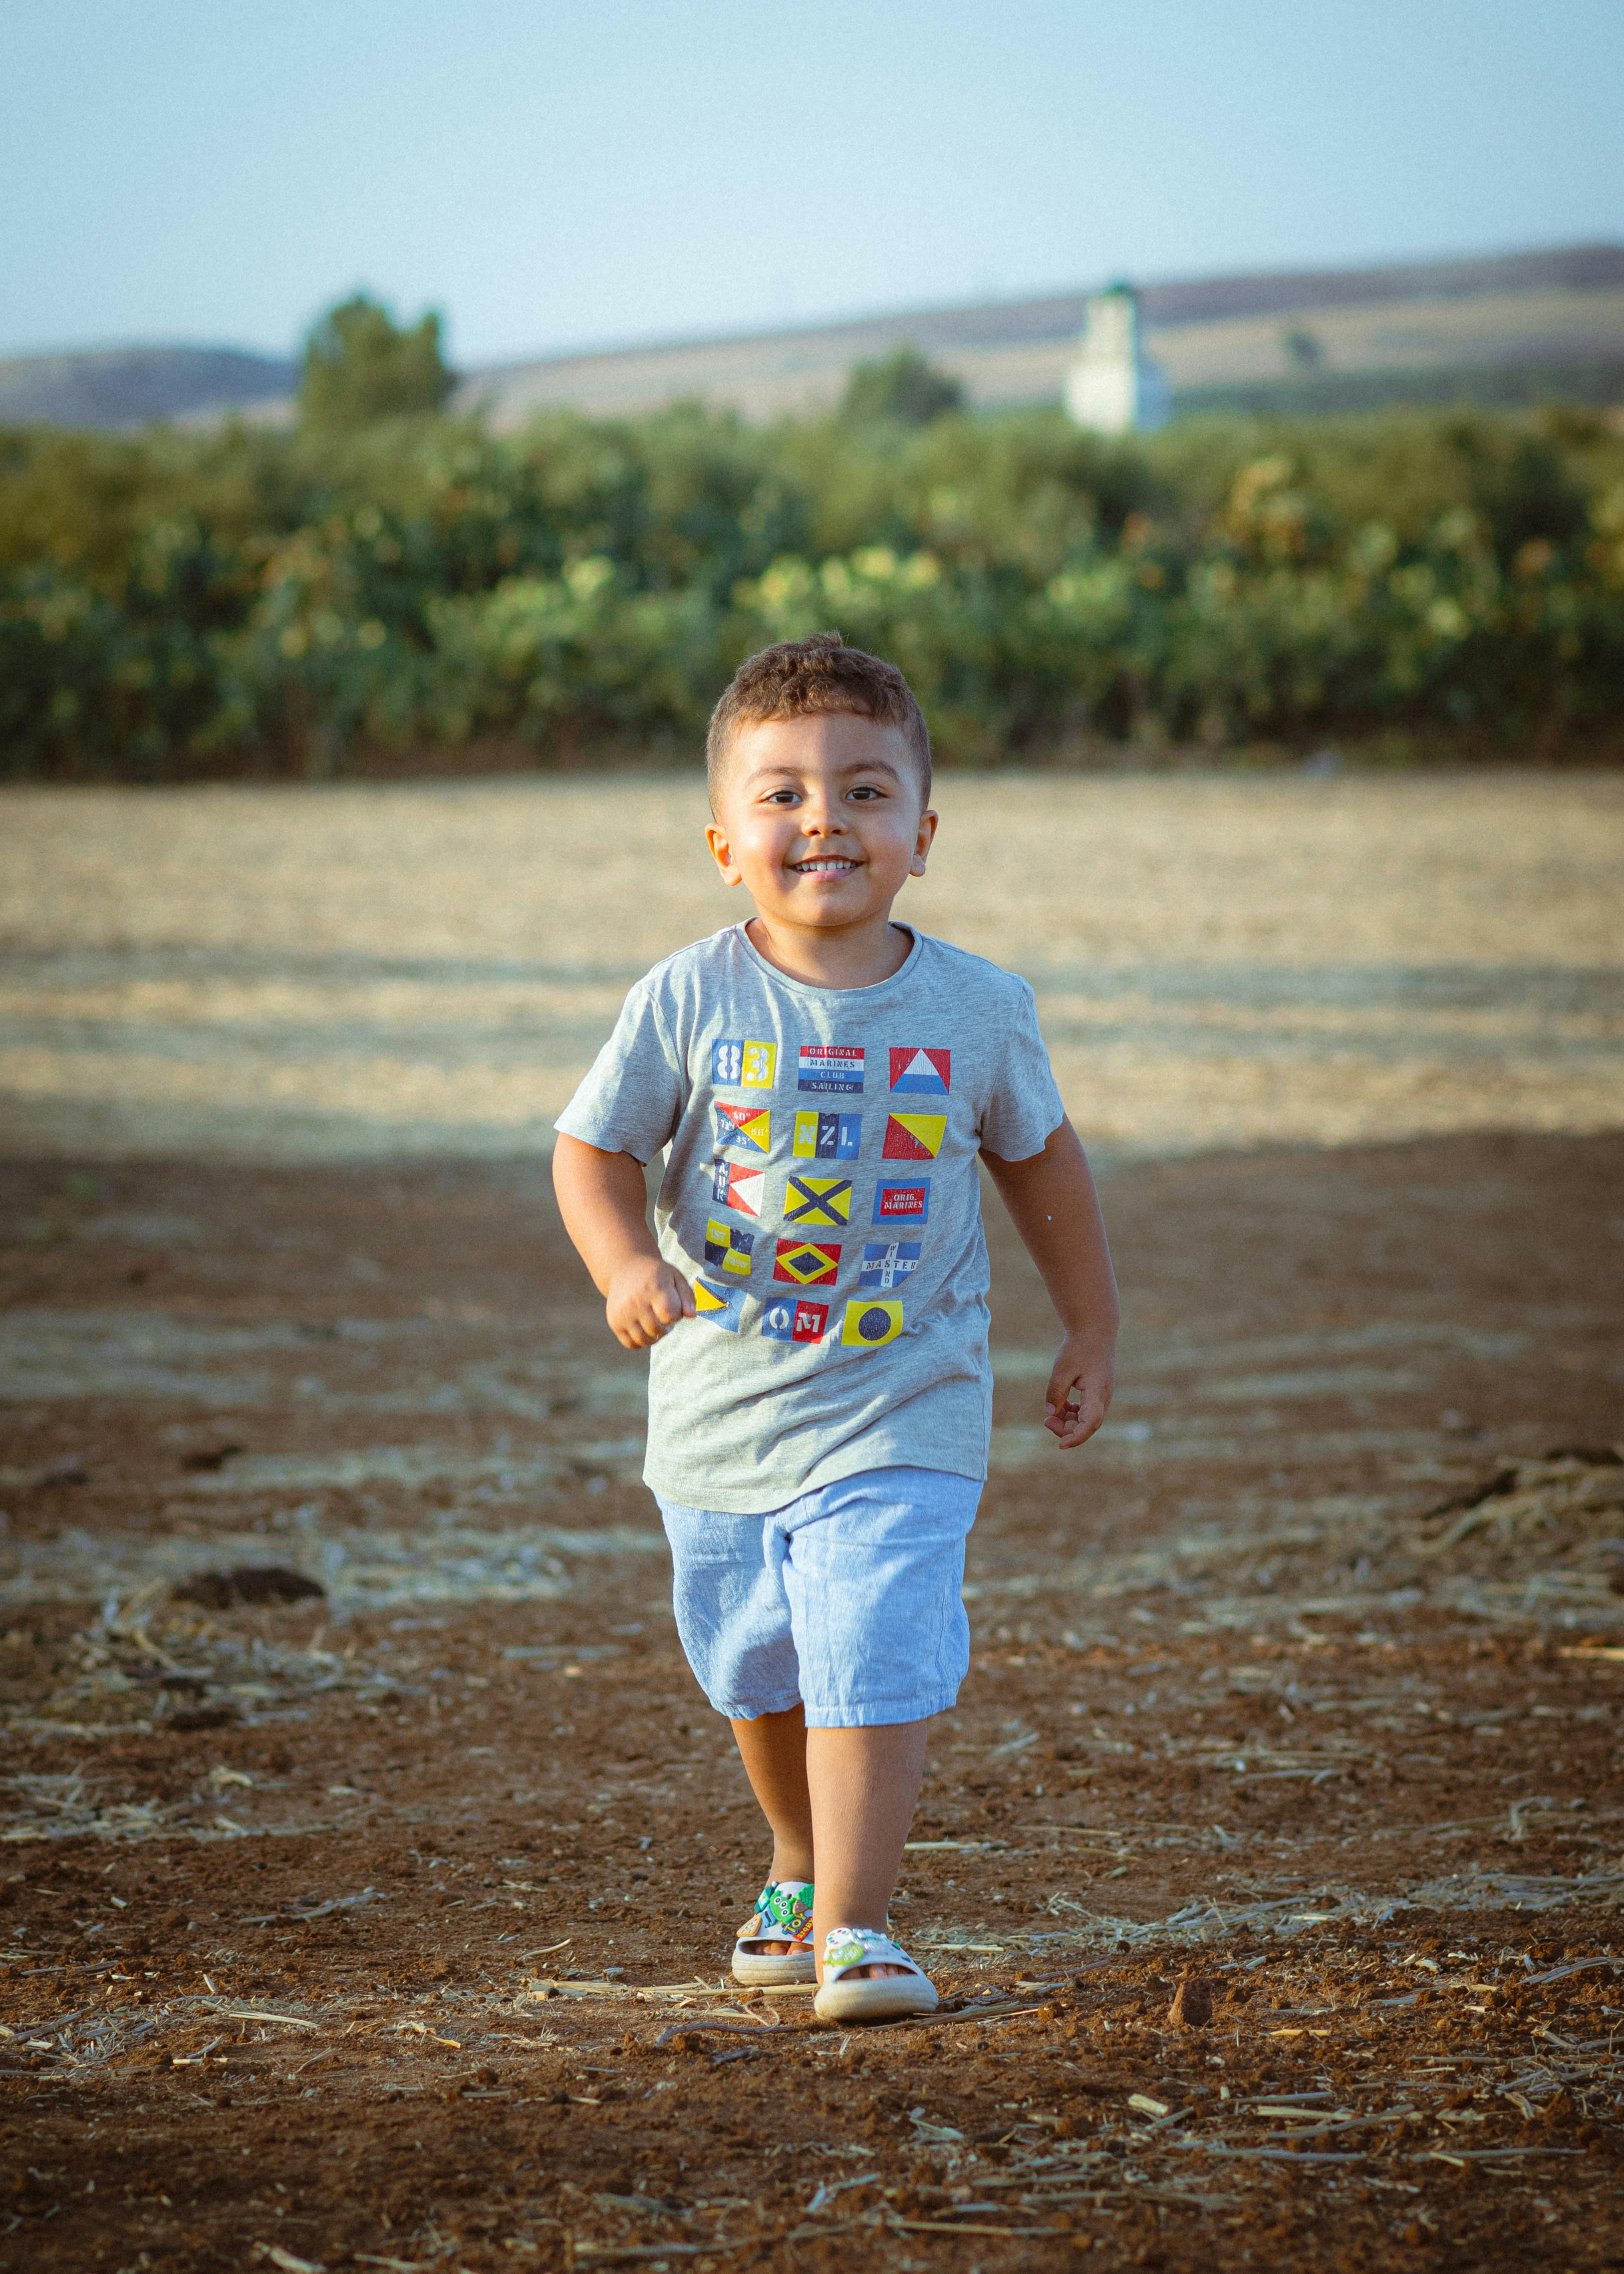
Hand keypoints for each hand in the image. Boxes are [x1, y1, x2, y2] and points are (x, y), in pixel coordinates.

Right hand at [605, 1255, 694, 1348]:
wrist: (625, 1267)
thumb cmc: (656, 1274)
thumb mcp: (675, 1277)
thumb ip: (687, 1296)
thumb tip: (691, 1316)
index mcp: (653, 1289)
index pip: (670, 1315)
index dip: (676, 1314)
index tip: (673, 1305)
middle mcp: (635, 1301)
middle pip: (657, 1329)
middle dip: (666, 1326)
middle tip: (664, 1315)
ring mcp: (623, 1313)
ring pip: (644, 1340)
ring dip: (655, 1336)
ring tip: (655, 1322)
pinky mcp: (614, 1321)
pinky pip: (630, 1343)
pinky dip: (640, 1341)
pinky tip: (644, 1328)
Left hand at [1043, 1332, 1114, 1448]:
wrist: (1095, 1331)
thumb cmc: (1078, 1348)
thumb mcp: (1062, 1369)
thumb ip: (1056, 1392)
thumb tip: (1050, 1413)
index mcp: (1097, 1392)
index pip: (1090, 1423)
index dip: (1076, 1437)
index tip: (1061, 1444)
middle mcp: (1103, 1398)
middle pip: (1087, 1425)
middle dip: (1067, 1429)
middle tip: (1046, 1421)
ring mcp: (1102, 1396)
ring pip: (1086, 1420)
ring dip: (1068, 1422)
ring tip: (1050, 1415)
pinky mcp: (1097, 1393)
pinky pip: (1086, 1411)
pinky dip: (1072, 1413)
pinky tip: (1060, 1406)